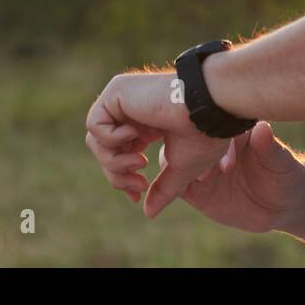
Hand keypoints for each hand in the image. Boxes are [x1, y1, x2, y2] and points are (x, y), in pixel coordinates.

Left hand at [84, 71, 230, 218]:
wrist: (209, 108)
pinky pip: (95, 124)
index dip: (122, 178)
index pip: (119, 154)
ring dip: (114, 161)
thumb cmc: (204, 134)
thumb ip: (163, 188)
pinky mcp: (117, 91)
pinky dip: (111, 139)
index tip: (138, 196)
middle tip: (141, 184)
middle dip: (118, 175)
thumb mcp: (182, 168)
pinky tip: (135, 135)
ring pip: (95, 141)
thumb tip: (148, 213)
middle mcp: (132, 111)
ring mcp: (123, 99)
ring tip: (140, 162)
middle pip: (104, 151)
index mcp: (146, 125)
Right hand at [170, 120, 304, 233]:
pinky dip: (158, 192)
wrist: (282, 205)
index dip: (219, 145)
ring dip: (173, 169)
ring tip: (198, 183)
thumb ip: (270, 148)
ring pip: (172, 159)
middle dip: (189, 153)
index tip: (227, 165)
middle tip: (205, 175)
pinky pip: (169, 187)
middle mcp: (211, 144)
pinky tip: (156, 200)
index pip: (215, 128)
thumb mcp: (282, 164)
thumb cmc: (286, 176)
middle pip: (186, 138)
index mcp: (233, 130)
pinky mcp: (192, 188)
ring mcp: (199, 165)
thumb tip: (262, 127)